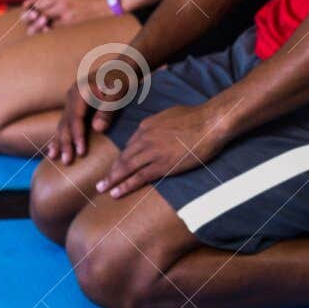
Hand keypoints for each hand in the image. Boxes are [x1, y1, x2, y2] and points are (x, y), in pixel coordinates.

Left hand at [23, 0, 114, 32]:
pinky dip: (50, 30)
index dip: (31, 4)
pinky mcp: (72, 24)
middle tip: (25, 19)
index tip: (26, 7)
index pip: (41, 0)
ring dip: (37, 26)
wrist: (106, 3)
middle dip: (31, 16)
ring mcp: (67, 15)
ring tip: (30, 31)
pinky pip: (57, 28)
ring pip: (47, 22)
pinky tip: (45, 33)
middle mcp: (62, 5)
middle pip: (41, 12)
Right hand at [47, 45, 162, 165]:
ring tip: (53, 157)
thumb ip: (108, 110)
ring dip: (59, 141)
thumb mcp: (118, 93)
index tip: (81, 151)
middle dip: (65, 142)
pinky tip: (54, 147)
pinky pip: (66, 122)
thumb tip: (97, 129)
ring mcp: (72, 100)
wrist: (122, 68)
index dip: (77, 136)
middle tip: (67, 161)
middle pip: (66, 122)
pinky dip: (61, 135)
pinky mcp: (75, 105)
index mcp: (80, 92)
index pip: (76, 118)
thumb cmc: (122, 79)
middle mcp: (72, 96)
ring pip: (63, 123)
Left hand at [95, 101, 226, 198]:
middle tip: (100, 183)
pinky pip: (139, 177)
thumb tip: (158, 131)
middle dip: (111, 171)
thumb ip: (159, 125)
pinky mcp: (162, 165)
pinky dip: (126, 186)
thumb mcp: (170, 115)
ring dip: (113, 180)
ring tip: (102, 189)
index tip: (117, 168)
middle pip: (123, 157)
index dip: (123, 158)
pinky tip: (116, 193)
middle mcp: (145, 139)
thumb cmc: (196, 117)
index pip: (130, 145)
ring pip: (126, 168)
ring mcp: (152, 152)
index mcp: (146, 126)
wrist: (208, 123)